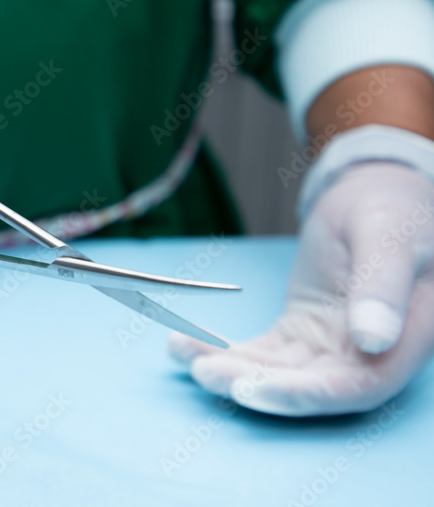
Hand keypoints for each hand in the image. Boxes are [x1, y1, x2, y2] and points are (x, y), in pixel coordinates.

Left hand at [170, 162, 433, 415]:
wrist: (374, 194)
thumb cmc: (392, 210)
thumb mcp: (389, 236)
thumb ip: (383, 285)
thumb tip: (373, 340)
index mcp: (403, 337)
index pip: (356, 387)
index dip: (304, 395)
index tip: (252, 387)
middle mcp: (367, 354)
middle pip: (309, 387)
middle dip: (254, 385)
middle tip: (205, 370)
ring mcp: (330, 346)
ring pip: (278, 373)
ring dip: (231, 369)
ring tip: (186, 353)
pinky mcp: (301, 334)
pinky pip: (262, 353)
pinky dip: (225, 351)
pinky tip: (185, 344)